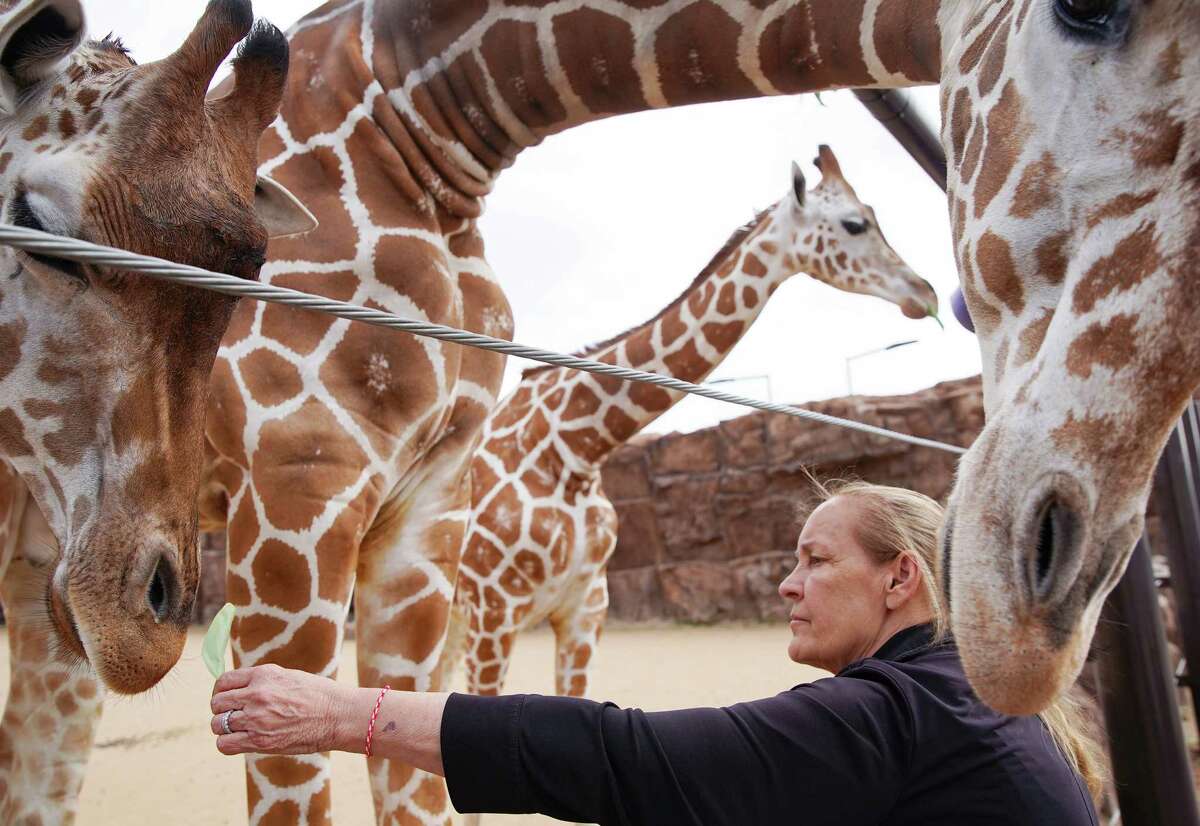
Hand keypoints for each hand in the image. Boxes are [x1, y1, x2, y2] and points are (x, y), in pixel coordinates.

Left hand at [210, 664, 343, 755]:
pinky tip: (240, 741)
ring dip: (224, 728)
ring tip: (239, 730)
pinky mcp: (260, 740)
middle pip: (217, 703)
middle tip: (233, 716)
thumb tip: (240, 690)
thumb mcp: (287, 677)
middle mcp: (256, 694)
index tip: (227, 699)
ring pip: (218, 724)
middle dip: (221, 710)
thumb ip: (262, 682)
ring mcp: (256, 718)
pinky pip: (225, 744)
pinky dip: (227, 743)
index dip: (221, 692)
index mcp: (263, 674)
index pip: (224, 681)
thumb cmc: (317, 696)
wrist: (337, 715)